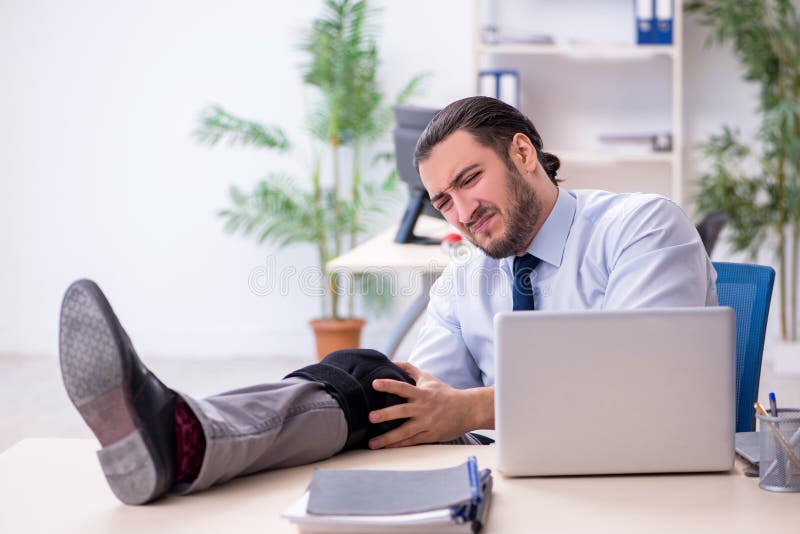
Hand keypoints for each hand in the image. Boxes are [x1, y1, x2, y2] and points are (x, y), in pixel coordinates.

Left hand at [367, 361, 492, 448]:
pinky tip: (387, 448)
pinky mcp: (430, 435)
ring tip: (372, 443)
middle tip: (370, 417)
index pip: (403, 387)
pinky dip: (400, 445)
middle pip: (402, 411)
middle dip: (386, 414)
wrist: (468, 410)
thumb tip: (391, 361)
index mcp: (422, 393)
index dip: (389, 385)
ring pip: (406, 432)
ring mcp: (427, 423)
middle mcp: (423, 408)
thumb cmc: (444, 393)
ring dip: (388, 438)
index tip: (374, 383)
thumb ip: (409, 369)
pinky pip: (413, 441)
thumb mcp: (428, 378)